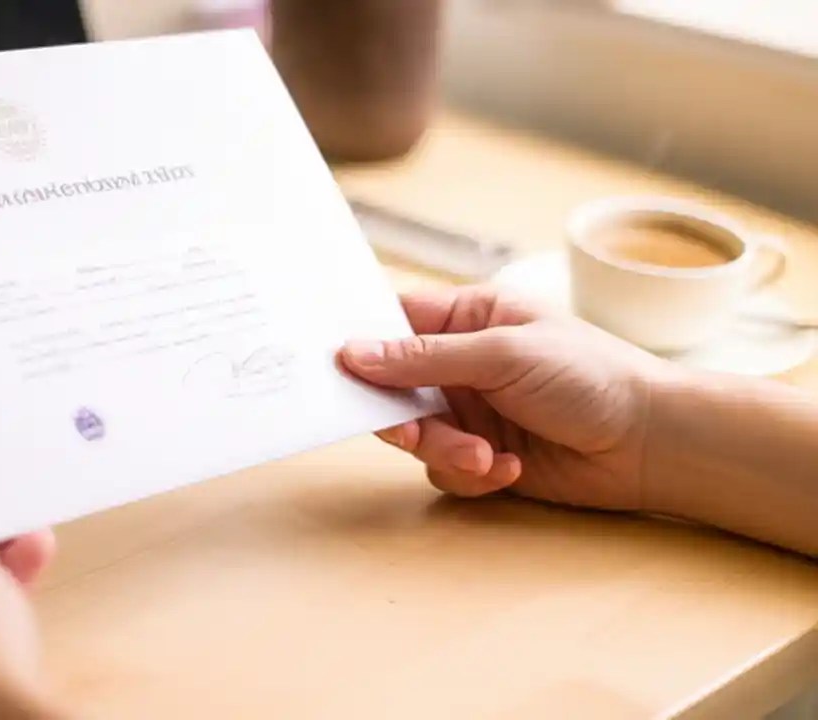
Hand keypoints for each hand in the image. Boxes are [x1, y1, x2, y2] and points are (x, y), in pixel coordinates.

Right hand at [342, 285, 675, 511]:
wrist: (651, 444)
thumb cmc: (592, 377)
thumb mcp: (503, 355)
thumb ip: (424, 357)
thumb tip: (353, 353)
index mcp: (468, 318)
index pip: (394, 322)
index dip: (363, 344)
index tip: (339, 370)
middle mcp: (462, 363)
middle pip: (393, 388)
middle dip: (405, 417)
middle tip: (411, 433)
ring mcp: (471, 411)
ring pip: (415, 436)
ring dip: (445, 451)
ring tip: (488, 458)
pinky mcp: (482, 455)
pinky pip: (443, 470)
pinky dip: (471, 474)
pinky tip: (511, 469)